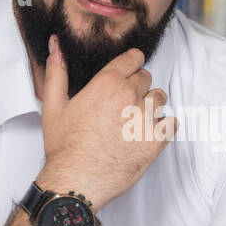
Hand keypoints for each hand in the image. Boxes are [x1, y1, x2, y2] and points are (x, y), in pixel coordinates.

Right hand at [39, 33, 177, 209]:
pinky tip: (148, 134)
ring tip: (134, 121)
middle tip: (123, 105)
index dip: (131, 64)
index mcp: (108, 82)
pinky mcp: (156, 140)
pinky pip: (172, 122)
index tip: (129, 73)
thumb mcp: (54, 105)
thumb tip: (55, 45)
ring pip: (159, 99)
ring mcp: (146, 118)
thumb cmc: (64, 146)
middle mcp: (130, 96)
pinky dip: (163, 126)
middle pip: (146, 78)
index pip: (134, 58)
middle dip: (137, 87)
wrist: (76, 180)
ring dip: (150, 105)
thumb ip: (57, 71)